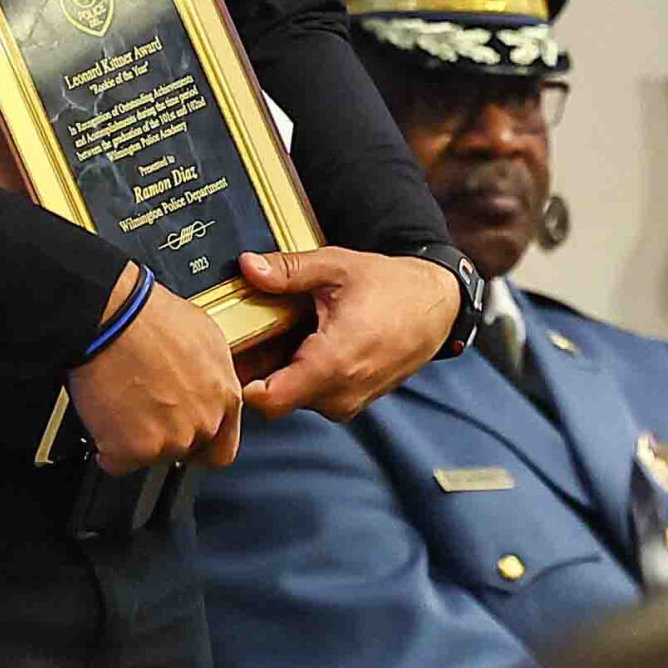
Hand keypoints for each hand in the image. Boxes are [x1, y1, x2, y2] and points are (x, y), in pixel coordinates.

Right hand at [66, 277, 241, 475]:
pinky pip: (117, 461)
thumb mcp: (205, 336)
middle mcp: (203, 422)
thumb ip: (211, 375)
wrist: (111, 317)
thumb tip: (203, 385)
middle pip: (184, 450)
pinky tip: (104, 414)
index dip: (199, 444)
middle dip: (163, 435)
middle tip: (142, 408)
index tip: (184, 440)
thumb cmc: (150, 317)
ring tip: (120, 401)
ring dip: (134, 439)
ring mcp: (170, 439)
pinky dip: (107, 446)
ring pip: (150, 456)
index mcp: (225, 396)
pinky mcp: (135, 449)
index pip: (222, 447)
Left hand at [237, 247, 454, 422]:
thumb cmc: (391, 286)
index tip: (231, 351)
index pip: (267, 400)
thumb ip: (287, 270)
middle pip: (274, 396)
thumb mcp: (335, 267)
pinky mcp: (353, 401)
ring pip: (294, 396)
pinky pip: (314, 395)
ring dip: (283, 368)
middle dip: (260, 367)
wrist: (436, 306)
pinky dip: (303, 372)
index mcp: (333, 364)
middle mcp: (341, 393)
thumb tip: (248, 266)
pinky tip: (306, 340)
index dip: (240, 380)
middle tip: (253, 330)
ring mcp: (349, 402)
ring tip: (285, 330)